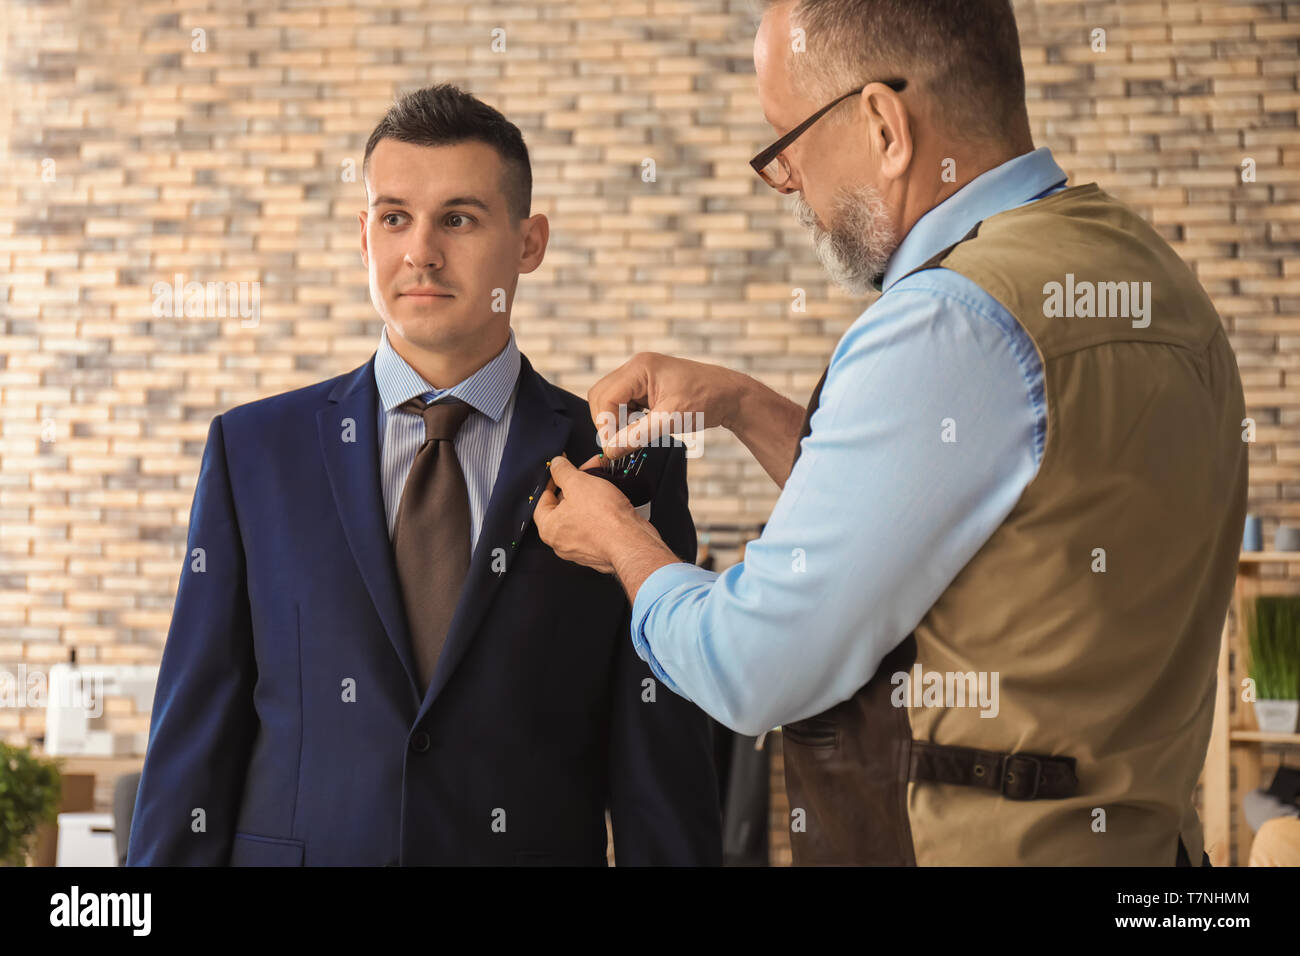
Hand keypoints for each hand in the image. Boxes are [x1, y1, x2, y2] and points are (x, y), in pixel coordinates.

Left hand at [534, 454, 663, 574]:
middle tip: (586, 470)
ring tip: (601, 478)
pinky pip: (596, 523)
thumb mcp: (578, 482)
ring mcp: (582, 547)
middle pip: (563, 505)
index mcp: (549, 528)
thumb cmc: (604, 520)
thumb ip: (562, 470)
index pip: (542, 499)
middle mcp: (562, 541)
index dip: (552, 480)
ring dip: (590, 494)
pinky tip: (610, 496)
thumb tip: (556, 464)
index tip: (561, 470)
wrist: (632, 542)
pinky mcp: (600, 547)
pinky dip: (601, 508)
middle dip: (576, 484)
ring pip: (581, 513)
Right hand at [588, 352, 742, 457]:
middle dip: (606, 423)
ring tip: (631, 440)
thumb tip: (611, 451)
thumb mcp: (670, 420)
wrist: (729, 395)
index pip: (605, 397)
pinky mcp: (646, 388)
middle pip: (602, 396)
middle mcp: (636, 368)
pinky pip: (624, 404)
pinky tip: (639, 432)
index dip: (605, 425)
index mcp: (640, 368)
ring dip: (616, 423)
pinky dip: (626, 421)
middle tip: (619, 446)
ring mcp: (640, 377)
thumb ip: (637, 435)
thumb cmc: (706, 400)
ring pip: (611, 402)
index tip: (612, 449)